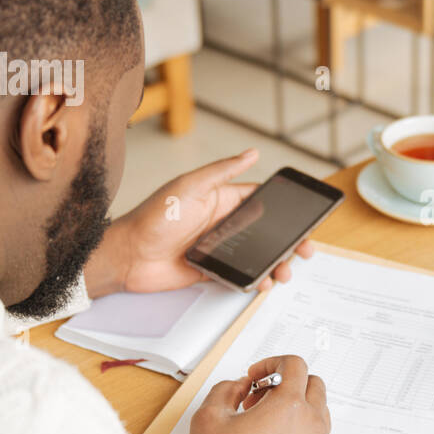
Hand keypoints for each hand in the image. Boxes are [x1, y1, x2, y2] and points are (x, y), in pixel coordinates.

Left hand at [85, 149, 314, 297]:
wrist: (129, 256)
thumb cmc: (153, 217)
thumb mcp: (190, 187)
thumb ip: (222, 172)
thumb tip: (251, 152)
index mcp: (221, 199)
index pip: (261, 200)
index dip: (285, 207)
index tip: (305, 214)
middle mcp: (223, 223)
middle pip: (267, 231)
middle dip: (289, 241)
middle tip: (305, 249)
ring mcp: (220, 248)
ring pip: (259, 255)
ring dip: (277, 263)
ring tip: (285, 270)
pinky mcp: (214, 270)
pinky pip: (242, 275)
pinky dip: (257, 280)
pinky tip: (264, 281)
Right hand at [188, 355, 330, 433]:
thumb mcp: (208, 419)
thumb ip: (226, 390)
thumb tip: (240, 387)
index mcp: (290, 407)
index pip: (295, 365)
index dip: (272, 363)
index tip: (255, 377)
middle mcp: (312, 426)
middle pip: (313, 385)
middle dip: (287, 383)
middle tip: (258, 398)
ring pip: (318, 413)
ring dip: (295, 408)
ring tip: (262, 425)